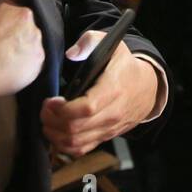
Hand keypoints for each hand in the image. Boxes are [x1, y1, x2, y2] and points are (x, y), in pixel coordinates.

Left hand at [41, 32, 157, 156]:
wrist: (147, 87)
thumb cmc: (125, 66)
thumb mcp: (113, 45)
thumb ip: (90, 41)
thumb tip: (72, 54)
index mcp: (113, 89)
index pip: (86, 108)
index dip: (63, 109)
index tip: (51, 100)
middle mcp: (112, 113)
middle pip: (76, 128)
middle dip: (52, 120)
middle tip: (44, 108)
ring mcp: (109, 128)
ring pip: (76, 142)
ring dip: (54, 134)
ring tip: (47, 120)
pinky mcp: (105, 137)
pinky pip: (81, 149)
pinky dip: (63, 145)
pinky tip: (55, 132)